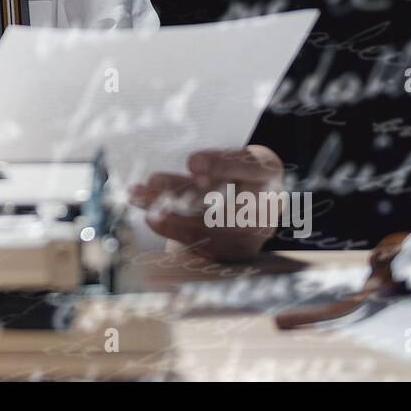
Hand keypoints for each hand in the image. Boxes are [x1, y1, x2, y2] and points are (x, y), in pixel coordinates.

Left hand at [128, 145, 284, 261]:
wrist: (250, 208)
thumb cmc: (234, 174)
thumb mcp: (231, 160)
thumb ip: (212, 162)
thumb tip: (180, 158)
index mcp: (267, 172)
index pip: (249, 166)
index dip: (222, 164)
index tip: (192, 162)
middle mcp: (265, 204)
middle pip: (224, 198)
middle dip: (186, 192)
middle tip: (154, 181)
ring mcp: (252, 233)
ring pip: (208, 225)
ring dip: (171, 213)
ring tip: (142, 198)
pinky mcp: (232, 252)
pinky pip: (201, 243)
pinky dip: (171, 228)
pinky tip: (149, 216)